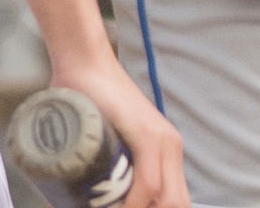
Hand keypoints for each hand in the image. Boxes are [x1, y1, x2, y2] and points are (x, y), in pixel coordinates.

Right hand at [47, 50, 188, 207]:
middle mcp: (170, 146)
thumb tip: (97, 194)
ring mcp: (161, 139)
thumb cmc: (89, 104)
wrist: (84, 65)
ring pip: (166, 198)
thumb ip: (113, 165)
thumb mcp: (110, 141)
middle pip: (175, 204)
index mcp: (166, 151)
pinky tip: (114, 207)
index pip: (175, 200)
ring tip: (108, 207)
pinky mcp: (147, 133)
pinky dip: (134, 202)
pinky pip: (149, 182)